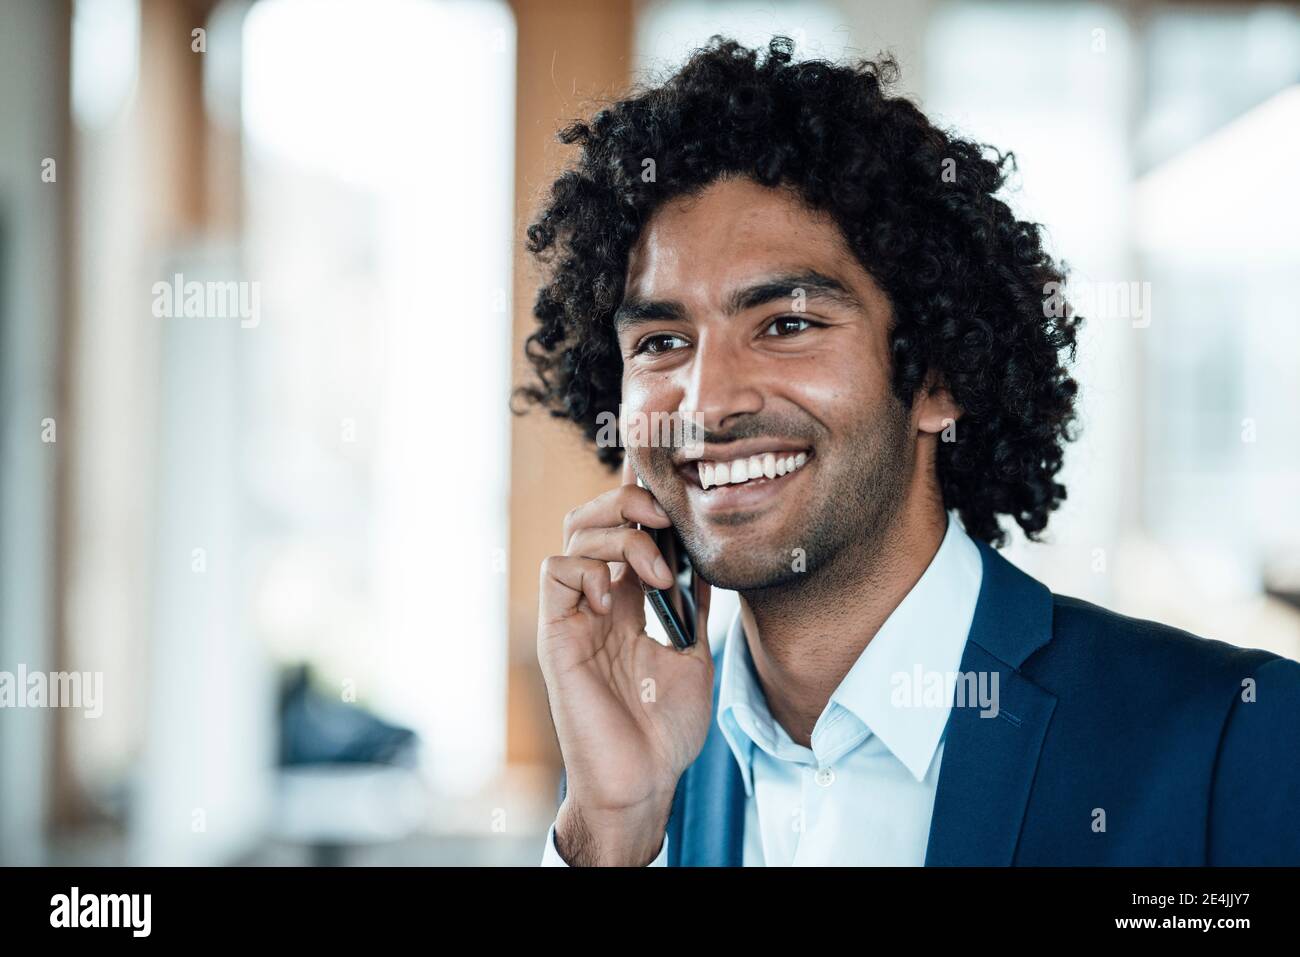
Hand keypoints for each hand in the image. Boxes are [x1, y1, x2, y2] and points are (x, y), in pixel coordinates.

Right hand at [537, 455, 712, 864]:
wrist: (643, 781)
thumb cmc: (664, 730)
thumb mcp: (693, 655)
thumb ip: (694, 607)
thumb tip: (710, 559)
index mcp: (625, 603)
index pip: (622, 530)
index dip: (641, 503)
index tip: (678, 498)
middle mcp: (596, 602)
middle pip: (592, 517)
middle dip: (628, 501)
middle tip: (665, 519)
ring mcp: (574, 616)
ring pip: (575, 534)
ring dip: (623, 539)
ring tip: (659, 575)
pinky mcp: (556, 635)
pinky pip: (556, 572)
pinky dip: (590, 569)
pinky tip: (616, 598)